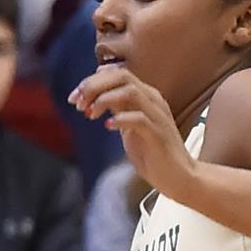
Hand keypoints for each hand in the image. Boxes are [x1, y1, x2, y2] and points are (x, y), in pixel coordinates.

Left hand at [69, 66, 198, 203]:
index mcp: (145, 95)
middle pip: (123, 77)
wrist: (177, 176)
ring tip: (90, 114)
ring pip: (131, 92)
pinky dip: (121, 119)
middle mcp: (153, 100)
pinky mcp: (158, 134)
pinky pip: (140, 118)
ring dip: (104, 99)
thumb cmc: (151, 152)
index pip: (117, 74)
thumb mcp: (127, 125)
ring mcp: (157, 115)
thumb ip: (116, 107)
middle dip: (94, 86)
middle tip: (77, 103)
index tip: (73, 98)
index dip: (92, 81)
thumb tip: (95, 93)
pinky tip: (107, 126)